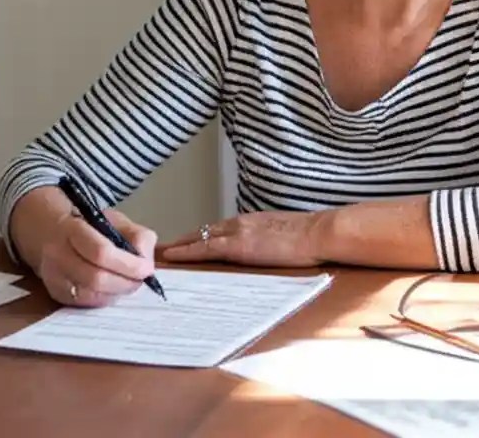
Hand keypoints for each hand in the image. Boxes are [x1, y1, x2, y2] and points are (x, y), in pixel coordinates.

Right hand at [35, 207, 157, 307]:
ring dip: (118, 292)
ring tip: (128, 282)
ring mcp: (55, 278)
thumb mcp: (116, 220)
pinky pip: (88, 304)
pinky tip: (114, 289)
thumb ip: (136, 236)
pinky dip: (107, 298)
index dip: (128, 264)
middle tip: (141, 279)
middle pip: (96, 279)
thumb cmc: (90, 227)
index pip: (101, 252)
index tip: (147, 268)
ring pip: (93, 296)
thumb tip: (146, 262)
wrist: (51, 234)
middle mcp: (58, 255)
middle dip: (126, 282)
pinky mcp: (57, 295)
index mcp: (72, 229)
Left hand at [159, 211, 324, 267]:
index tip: (186, 242)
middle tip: (162, 247)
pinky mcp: (238, 245)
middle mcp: (240, 223)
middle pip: (203, 231)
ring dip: (178, 245)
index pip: (219, 228)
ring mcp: (237, 232)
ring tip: (159, 252)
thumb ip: (271, 241)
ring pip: (198, 237)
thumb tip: (269, 251)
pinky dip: (185, 251)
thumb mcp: (286, 236)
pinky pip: (204, 248)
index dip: (200, 236)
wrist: (319, 233)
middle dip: (183, 239)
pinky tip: (171, 256)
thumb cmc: (312, 238)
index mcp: (252, 221)